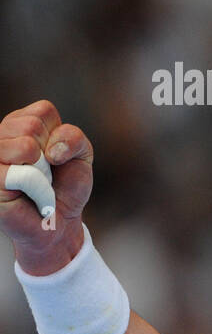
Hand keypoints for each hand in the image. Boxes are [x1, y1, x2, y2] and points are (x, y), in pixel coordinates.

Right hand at [0, 100, 93, 274]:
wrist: (60, 222)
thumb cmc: (65, 187)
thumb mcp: (81, 155)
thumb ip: (73, 137)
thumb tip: (51, 149)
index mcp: (19, 125)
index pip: (43, 111)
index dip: (59, 135)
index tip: (57, 155)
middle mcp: (0, 138)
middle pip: (32, 125)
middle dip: (50, 152)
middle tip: (46, 171)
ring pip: (25, 145)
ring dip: (42, 170)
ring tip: (36, 181)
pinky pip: (20, 173)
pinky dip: (37, 187)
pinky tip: (30, 194)